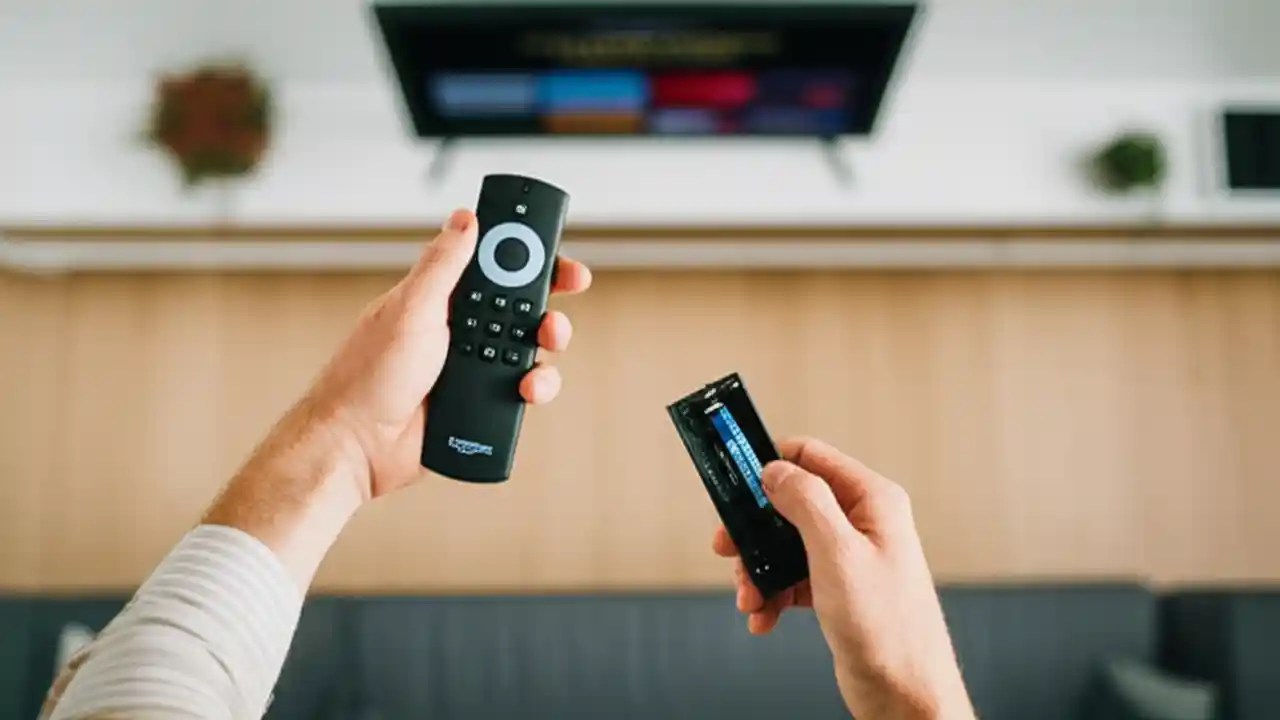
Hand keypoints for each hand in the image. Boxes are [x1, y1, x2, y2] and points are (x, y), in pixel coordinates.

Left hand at [206, 209, 590, 587]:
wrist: (359, 444)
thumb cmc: (368, 376)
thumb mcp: (410, 309)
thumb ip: (443, 264)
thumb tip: (466, 219)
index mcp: (442, 298)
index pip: (495, 267)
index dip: (530, 260)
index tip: (559, 260)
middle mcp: (460, 329)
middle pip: (522, 308)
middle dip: (547, 310)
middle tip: (552, 319)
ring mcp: (471, 367)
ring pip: (529, 351)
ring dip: (543, 352)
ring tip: (536, 357)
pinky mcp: (480, 402)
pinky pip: (521, 390)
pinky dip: (533, 389)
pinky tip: (525, 392)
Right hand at [711, 438, 972, 719]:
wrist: (904, 693)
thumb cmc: (886, 626)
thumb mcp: (837, 553)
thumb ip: (806, 502)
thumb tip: (776, 468)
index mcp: (872, 500)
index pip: (812, 456)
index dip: (770, 463)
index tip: (733, 479)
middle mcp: (862, 522)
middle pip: (791, 503)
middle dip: (755, 529)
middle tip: (727, 548)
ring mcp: (850, 556)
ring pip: (786, 544)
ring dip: (759, 569)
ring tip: (748, 598)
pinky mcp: (838, 588)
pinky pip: (792, 577)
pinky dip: (772, 594)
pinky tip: (763, 617)